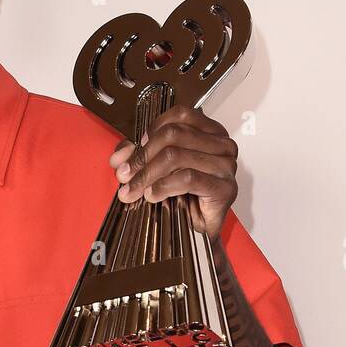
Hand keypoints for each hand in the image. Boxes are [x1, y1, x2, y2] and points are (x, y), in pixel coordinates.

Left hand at [108, 103, 238, 242]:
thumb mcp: (155, 169)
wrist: (196, 232)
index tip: (133, 151)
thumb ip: (138, 155)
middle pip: (173, 135)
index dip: (151, 130)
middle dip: (142, 156)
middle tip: (124, 176)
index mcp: (211, 132)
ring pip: (176, 156)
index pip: (180, 114)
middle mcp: (222, 144)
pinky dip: (163, 186)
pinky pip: (187, 178)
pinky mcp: (225, 188)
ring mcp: (226, 165)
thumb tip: (119, 157)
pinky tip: (151, 196)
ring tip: (132, 191)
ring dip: (147, 174)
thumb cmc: (181, 198)